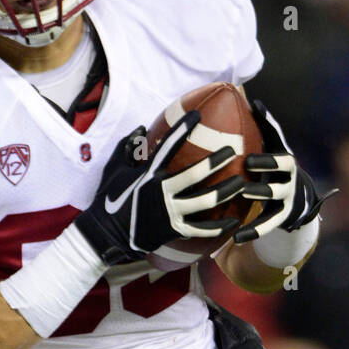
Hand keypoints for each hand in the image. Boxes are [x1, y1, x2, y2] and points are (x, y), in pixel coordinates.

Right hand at [74, 111, 245, 265]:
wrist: (106, 234)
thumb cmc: (110, 200)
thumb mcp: (114, 170)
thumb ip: (126, 147)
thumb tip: (140, 129)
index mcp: (148, 175)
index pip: (167, 147)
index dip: (183, 129)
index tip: (198, 115)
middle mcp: (161, 192)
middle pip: (194, 175)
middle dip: (215, 162)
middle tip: (232, 151)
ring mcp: (169, 212)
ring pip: (204, 202)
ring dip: (225, 192)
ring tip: (242, 184)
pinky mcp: (173, 230)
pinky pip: (201, 229)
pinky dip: (218, 226)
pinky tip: (234, 221)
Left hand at [235, 99, 334, 243]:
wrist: (298, 196)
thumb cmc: (279, 165)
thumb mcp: (276, 146)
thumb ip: (267, 127)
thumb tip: (254, 101)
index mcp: (287, 164)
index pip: (281, 161)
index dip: (266, 161)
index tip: (247, 160)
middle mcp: (290, 183)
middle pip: (278, 185)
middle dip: (261, 185)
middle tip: (242, 185)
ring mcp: (286, 202)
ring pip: (272, 205)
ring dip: (256, 205)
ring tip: (240, 205)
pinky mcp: (281, 219)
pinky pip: (266, 227)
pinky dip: (252, 232)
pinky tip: (235, 238)